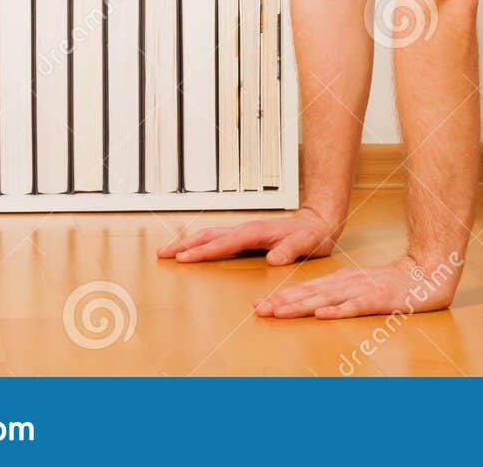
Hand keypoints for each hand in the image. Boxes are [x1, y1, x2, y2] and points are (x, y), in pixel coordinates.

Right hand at [157, 207, 340, 264]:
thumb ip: (291, 250)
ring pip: (211, 236)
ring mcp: (245, 232)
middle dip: (185, 244)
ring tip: (170, 252)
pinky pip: (218, 239)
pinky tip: (195, 250)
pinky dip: (202, 244)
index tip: (184, 259)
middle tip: (163, 254)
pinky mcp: (246, 237)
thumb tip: (275, 259)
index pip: (225, 243)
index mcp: (257, 232)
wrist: (319, 224)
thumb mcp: (306, 244)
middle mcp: (247, 229)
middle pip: (210, 236)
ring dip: (190, 243)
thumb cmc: (312, 236)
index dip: (204, 252)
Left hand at [254, 253, 462, 319]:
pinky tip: (322, 315)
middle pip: (311, 294)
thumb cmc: (395, 282)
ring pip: (326, 299)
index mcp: (343, 279)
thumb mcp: (362, 284)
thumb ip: (340, 291)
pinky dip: (337, 311)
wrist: (429, 272)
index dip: (284, 297)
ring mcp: (364, 290)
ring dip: (301, 306)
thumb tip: (316, 301)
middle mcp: (349, 283)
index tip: (261, 305)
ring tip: (280, 312)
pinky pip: (355, 307)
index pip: (308, 289)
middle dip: (284, 302)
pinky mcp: (379, 299)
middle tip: (261, 310)